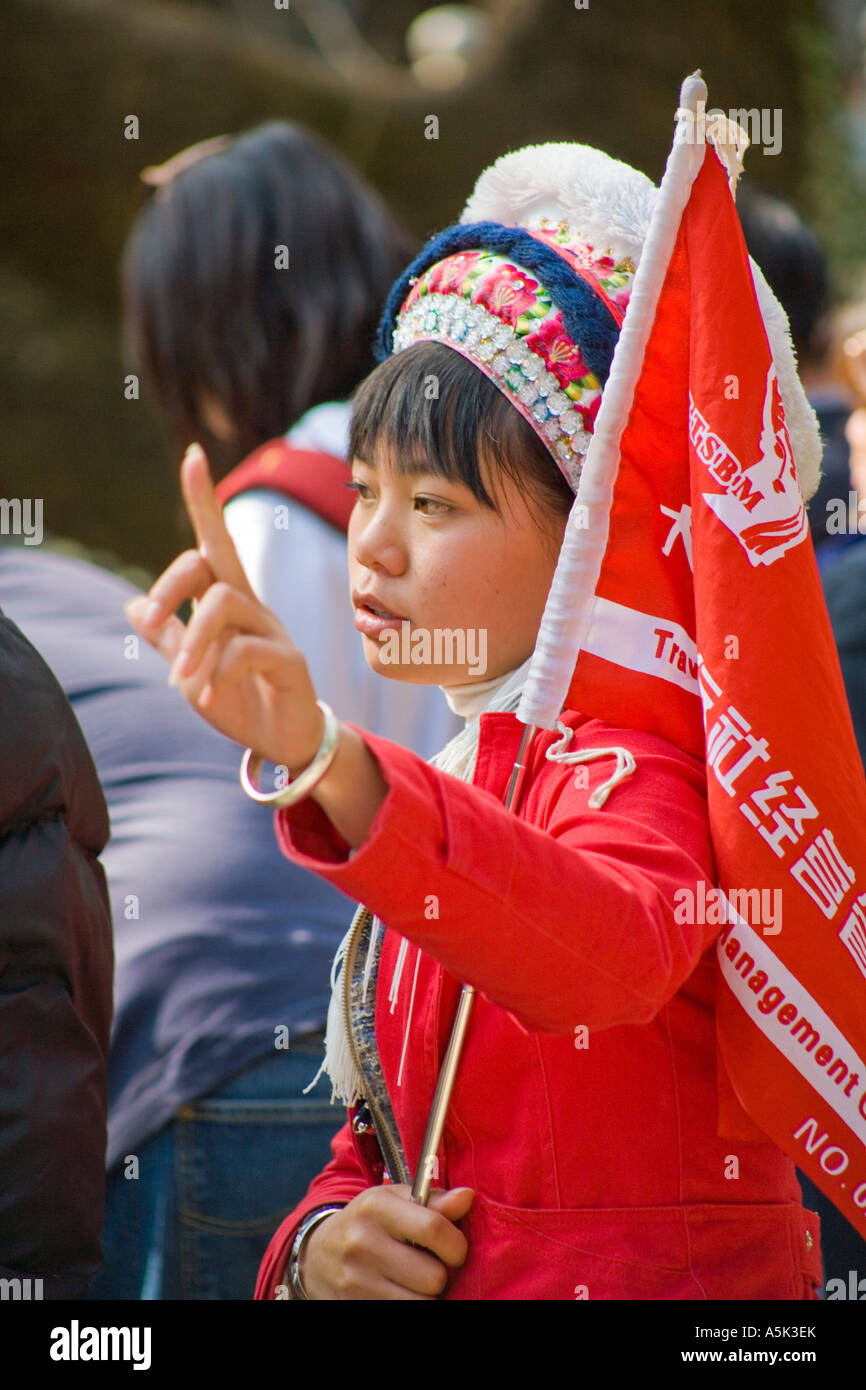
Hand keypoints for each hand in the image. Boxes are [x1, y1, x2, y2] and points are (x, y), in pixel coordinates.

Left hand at [124, 444, 322, 771]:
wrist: (282, 743)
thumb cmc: (238, 701)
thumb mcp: (190, 671)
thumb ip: (167, 639)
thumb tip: (131, 606)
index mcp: (228, 602)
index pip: (213, 542)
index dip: (203, 499)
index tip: (192, 455)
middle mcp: (252, 605)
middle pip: (209, 562)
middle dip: (168, 585)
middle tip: (148, 621)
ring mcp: (272, 629)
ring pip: (222, 604)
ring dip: (192, 644)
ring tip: (183, 682)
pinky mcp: (289, 659)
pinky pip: (245, 650)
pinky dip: (216, 673)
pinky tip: (209, 696)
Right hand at [299, 1184, 473, 1299]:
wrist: (318, 1255)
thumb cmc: (369, 1222)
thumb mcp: (394, 1200)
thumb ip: (433, 1201)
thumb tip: (468, 1197)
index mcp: (377, 1208)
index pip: (434, 1229)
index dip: (456, 1245)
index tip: (454, 1249)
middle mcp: (363, 1244)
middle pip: (433, 1276)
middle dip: (440, 1275)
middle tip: (431, 1267)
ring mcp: (355, 1282)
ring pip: (422, 1304)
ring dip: (426, 1296)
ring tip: (416, 1281)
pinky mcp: (354, 1306)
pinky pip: (404, 1315)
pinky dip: (410, 1306)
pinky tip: (401, 1293)